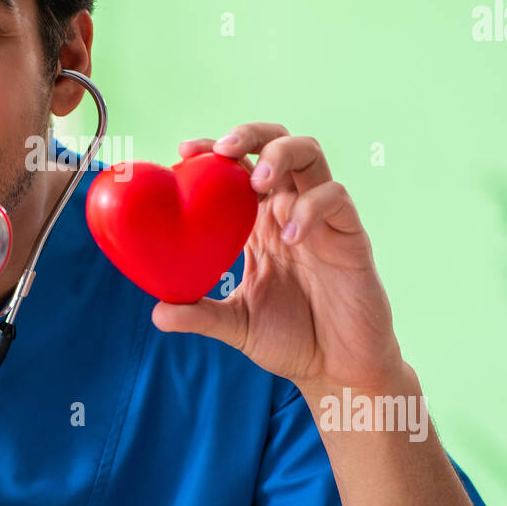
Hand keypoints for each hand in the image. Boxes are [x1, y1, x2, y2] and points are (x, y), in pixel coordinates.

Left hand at [151, 123, 404, 393]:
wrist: (337, 371)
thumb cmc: (292, 341)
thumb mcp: (236, 326)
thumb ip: (199, 315)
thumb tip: (157, 312)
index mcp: (259, 222)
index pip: (238, 167)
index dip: (214, 150)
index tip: (185, 151)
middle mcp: (289, 209)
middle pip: (276, 143)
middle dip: (250, 135)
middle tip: (223, 150)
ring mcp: (322, 219)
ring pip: (309, 155)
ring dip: (280, 156)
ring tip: (257, 182)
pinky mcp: (350, 236)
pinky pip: (335, 199)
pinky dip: (310, 208)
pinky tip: (289, 236)